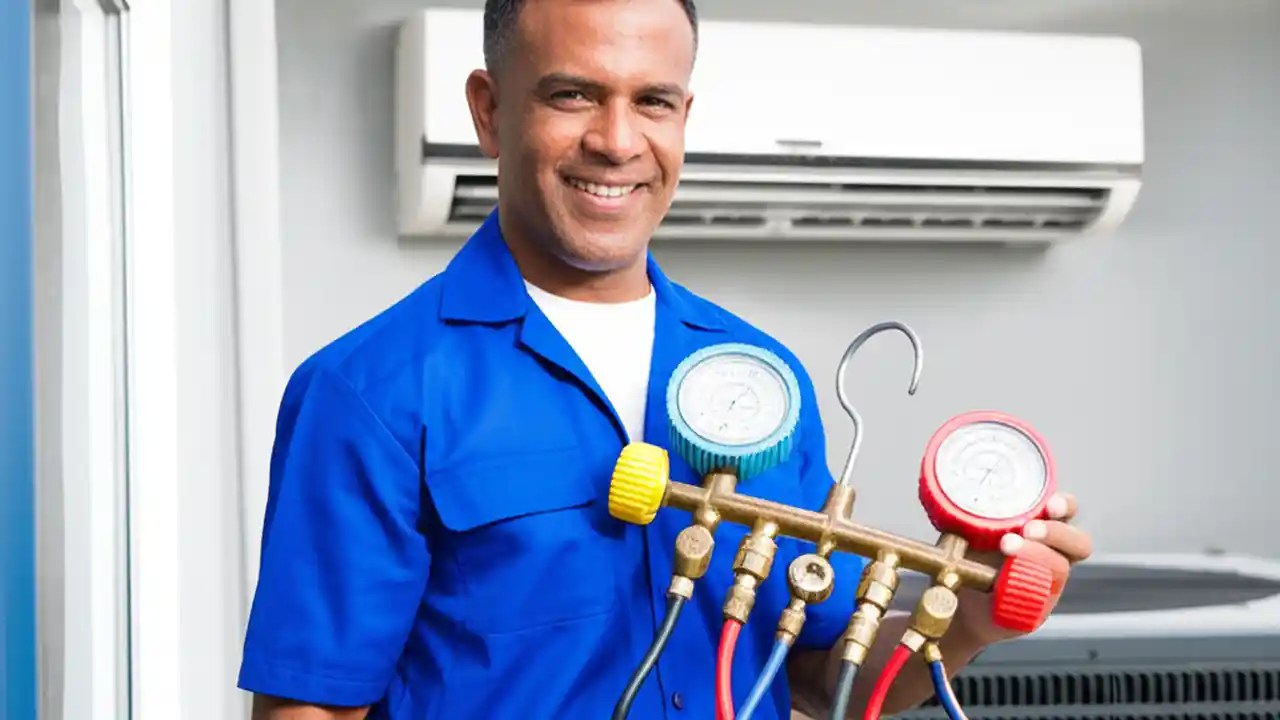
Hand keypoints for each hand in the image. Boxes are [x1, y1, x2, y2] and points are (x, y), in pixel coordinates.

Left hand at [953, 492, 1092, 645]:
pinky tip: (1003, 580)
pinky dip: (1023, 586)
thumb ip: (972, 514)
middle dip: (1056, 533)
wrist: (960, 600)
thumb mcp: (972, 530)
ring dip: (1038, 555)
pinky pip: (1041, 598)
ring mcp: (1048, 583)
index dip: (1065, 505)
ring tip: (1008, 546)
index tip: (1049, 504)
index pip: (1067, 511)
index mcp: (1043, 527)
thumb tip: (956, 498)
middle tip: (1029, 529)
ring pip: (1061, 568)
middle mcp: (1053, 553)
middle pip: (1078, 541)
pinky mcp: (1036, 608)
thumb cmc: (970, 556)